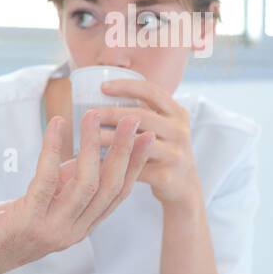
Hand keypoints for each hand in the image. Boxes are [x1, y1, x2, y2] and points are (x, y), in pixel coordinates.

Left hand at [0, 109, 153, 273]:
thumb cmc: (0, 231)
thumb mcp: (39, 206)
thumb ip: (62, 186)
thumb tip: (82, 155)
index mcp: (79, 228)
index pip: (117, 195)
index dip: (135, 166)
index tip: (147, 138)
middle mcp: (72, 231)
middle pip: (109, 187)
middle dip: (124, 151)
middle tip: (133, 120)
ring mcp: (52, 228)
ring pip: (85, 182)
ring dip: (92, 146)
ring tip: (94, 115)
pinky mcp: (28, 220)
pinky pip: (47, 179)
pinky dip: (53, 149)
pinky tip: (57, 125)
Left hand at [98, 79, 200, 205]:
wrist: (184, 187)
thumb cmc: (162, 151)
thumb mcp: (162, 128)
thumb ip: (143, 113)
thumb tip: (101, 94)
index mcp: (177, 114)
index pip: (152, 92)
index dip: (127, 86)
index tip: (102, 87)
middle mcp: (180, 131)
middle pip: (142, 116)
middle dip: (112, 113)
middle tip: (89, 114)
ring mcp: (175, 154)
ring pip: (137, 143)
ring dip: (109, 139)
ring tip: (88, 138)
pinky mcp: (166, 176)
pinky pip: (134, 168)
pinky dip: (113, 165)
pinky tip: (94, 163)